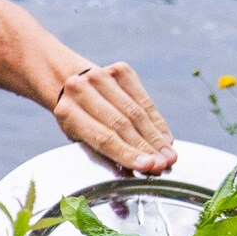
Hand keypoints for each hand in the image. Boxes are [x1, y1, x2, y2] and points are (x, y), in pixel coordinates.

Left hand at [52, 61, 174, 174]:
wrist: (69, 81)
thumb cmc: (79, 118)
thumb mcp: (80, 137)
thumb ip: (105, 151)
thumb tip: (143, 166)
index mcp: (67, 111)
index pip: (103, 137)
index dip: (128, 152)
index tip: (148, 165)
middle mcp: (81, 89)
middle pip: (122, 124)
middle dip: (147, 147)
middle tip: (163, 163)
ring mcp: (101, 75)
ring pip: (136, 112)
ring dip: (156, 136)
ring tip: (169, 155)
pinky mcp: (120, 69)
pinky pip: (144, 99)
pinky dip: (156, 120)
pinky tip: (165, 137)